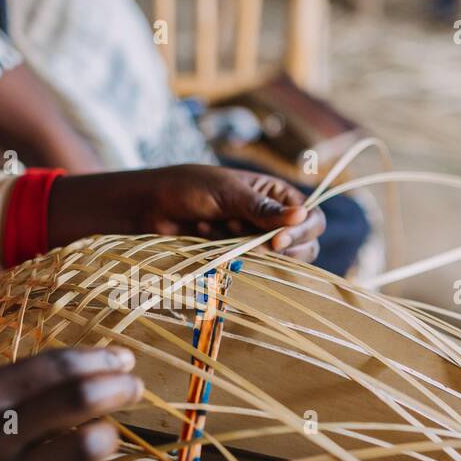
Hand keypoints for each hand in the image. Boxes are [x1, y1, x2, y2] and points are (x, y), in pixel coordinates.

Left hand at [47, 165, 326, 262]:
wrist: (149, 208)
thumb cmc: (187, 188)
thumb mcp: (227, 193)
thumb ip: (262, 209)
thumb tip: (301, 215)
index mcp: (275, 195)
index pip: (311, 218)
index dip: (301, 232)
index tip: (276, 242)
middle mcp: (271, 220)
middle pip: (304, 246)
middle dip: (281, 249)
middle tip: (255, 246)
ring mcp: (254, 243)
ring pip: (279, 264)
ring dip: (253, 254)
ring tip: (221, 234)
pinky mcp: (236, 261)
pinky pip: (252, 272)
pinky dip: (236, 264)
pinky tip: (214, 247)